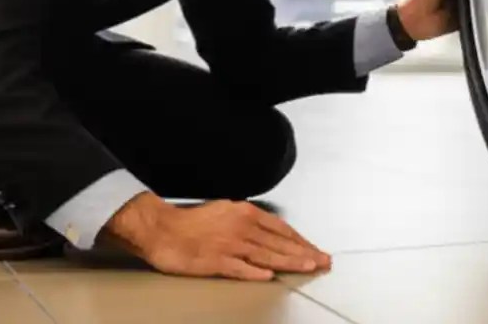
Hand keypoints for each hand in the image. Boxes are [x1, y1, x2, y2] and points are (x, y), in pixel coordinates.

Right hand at [103, 192, 331, 280]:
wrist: (162, 229)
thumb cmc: (193, 222)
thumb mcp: (227, 212)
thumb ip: (249, 222)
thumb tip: (270, 233)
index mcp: (246, 213)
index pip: (282, 229)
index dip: (301, 241)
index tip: (316, 250)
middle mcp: (242, 227)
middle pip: (280, 242)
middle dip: (305, 252)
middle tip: (324, 261)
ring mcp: (229, 244)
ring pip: (267, 254)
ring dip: (290, 261)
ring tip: (309, 267)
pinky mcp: (215, 261)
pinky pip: (239, 268)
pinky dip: (255, 272)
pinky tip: (270, 276)